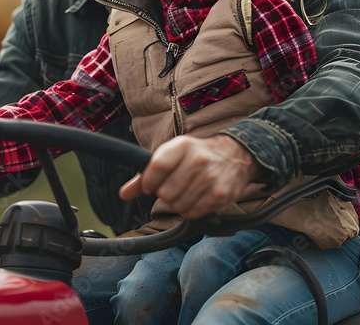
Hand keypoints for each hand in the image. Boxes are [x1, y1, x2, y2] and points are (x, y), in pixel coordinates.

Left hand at [119, 133, 259, 219]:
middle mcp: (197, 160)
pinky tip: (196, 199)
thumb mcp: (172, 155)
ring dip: (177, 204)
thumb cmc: (197, 155)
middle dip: (164, 195)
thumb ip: (146, 173)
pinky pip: (192, 213)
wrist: (235, 155)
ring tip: (185, 193)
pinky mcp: (220, 195)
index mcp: (182, 146)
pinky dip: (190, 211)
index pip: (157, 166)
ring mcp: (210, 178)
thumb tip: (124, 194)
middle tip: (172, 188)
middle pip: (165, 192)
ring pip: (177, 206)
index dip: (147, 182)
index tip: (148, 187)